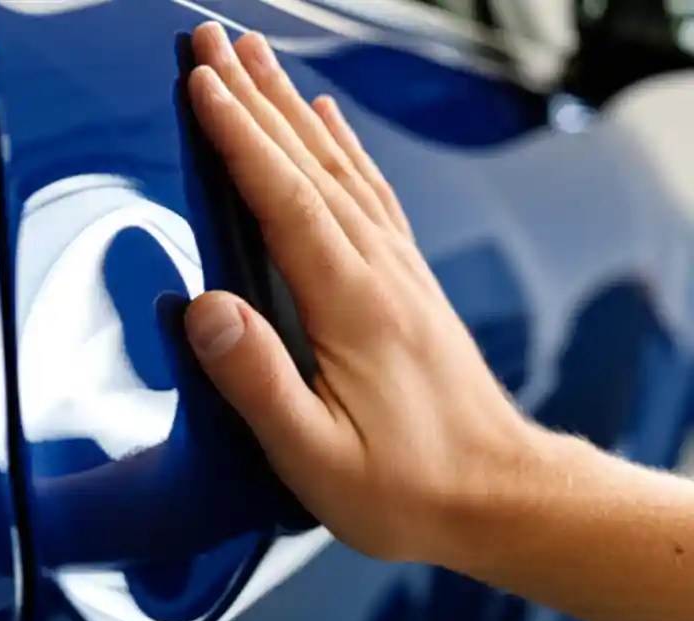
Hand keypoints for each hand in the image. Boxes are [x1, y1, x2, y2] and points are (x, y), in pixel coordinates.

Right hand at [182, 23, 539, 563]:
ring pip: (337, 165)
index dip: (237, 136)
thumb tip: (201, 306)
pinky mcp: (405, 283)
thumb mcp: (314, 456)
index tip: (197, 82)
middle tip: (208, 39)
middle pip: (307, 161)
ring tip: (254, 57)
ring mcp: (397, 271)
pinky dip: (341, 145)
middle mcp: (378, 271)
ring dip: (289, 106)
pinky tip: (326, 120)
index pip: (283, 198)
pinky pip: (368, 191)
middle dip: (253, 94)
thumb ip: (256, 380)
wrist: (500, 497)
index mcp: (350, 305)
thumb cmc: (405, 487)